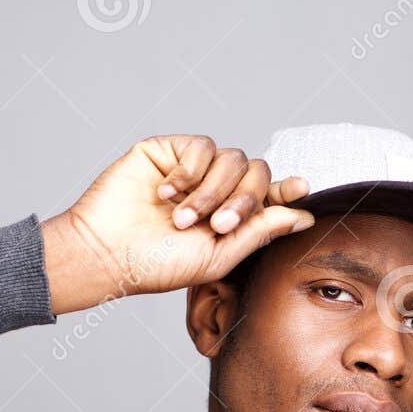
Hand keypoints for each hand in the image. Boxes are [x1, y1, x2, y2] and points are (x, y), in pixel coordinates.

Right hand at [41, 135, 315, 313]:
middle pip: (257, 171)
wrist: (108, 252)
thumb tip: (304, 216)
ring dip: (211, 192)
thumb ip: (260, 232)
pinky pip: (202, 146)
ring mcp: (193, 169)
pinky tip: (165, 195)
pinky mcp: (169, 150)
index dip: (287, 189)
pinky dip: (189, 173)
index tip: (301, 188)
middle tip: (218, 225)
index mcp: (230, 216)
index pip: (270, 194)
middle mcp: (216, 189)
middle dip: (243, 200)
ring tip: (182, 218)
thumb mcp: (218, 255)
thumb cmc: (157, 264)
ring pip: (233, 158)